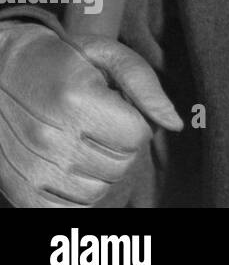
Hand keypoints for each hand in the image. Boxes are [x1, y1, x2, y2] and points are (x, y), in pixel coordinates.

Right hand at [0, 21, 182, 207]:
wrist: (1, 72)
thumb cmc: (63, 61)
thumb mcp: (108, 54)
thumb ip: (146, 86)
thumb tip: (175, 123)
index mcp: (76, 100)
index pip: (136, 136)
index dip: (136, 122)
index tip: (118, 109)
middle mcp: (51, 137)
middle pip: (120, 165)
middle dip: (121, 146)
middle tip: (100, 125)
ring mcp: (32, 167)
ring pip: (98, 191)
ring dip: (101, 171)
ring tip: (84, 143)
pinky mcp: (19, 190)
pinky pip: (66, 210)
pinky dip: (78, 194)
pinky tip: (72, 169)